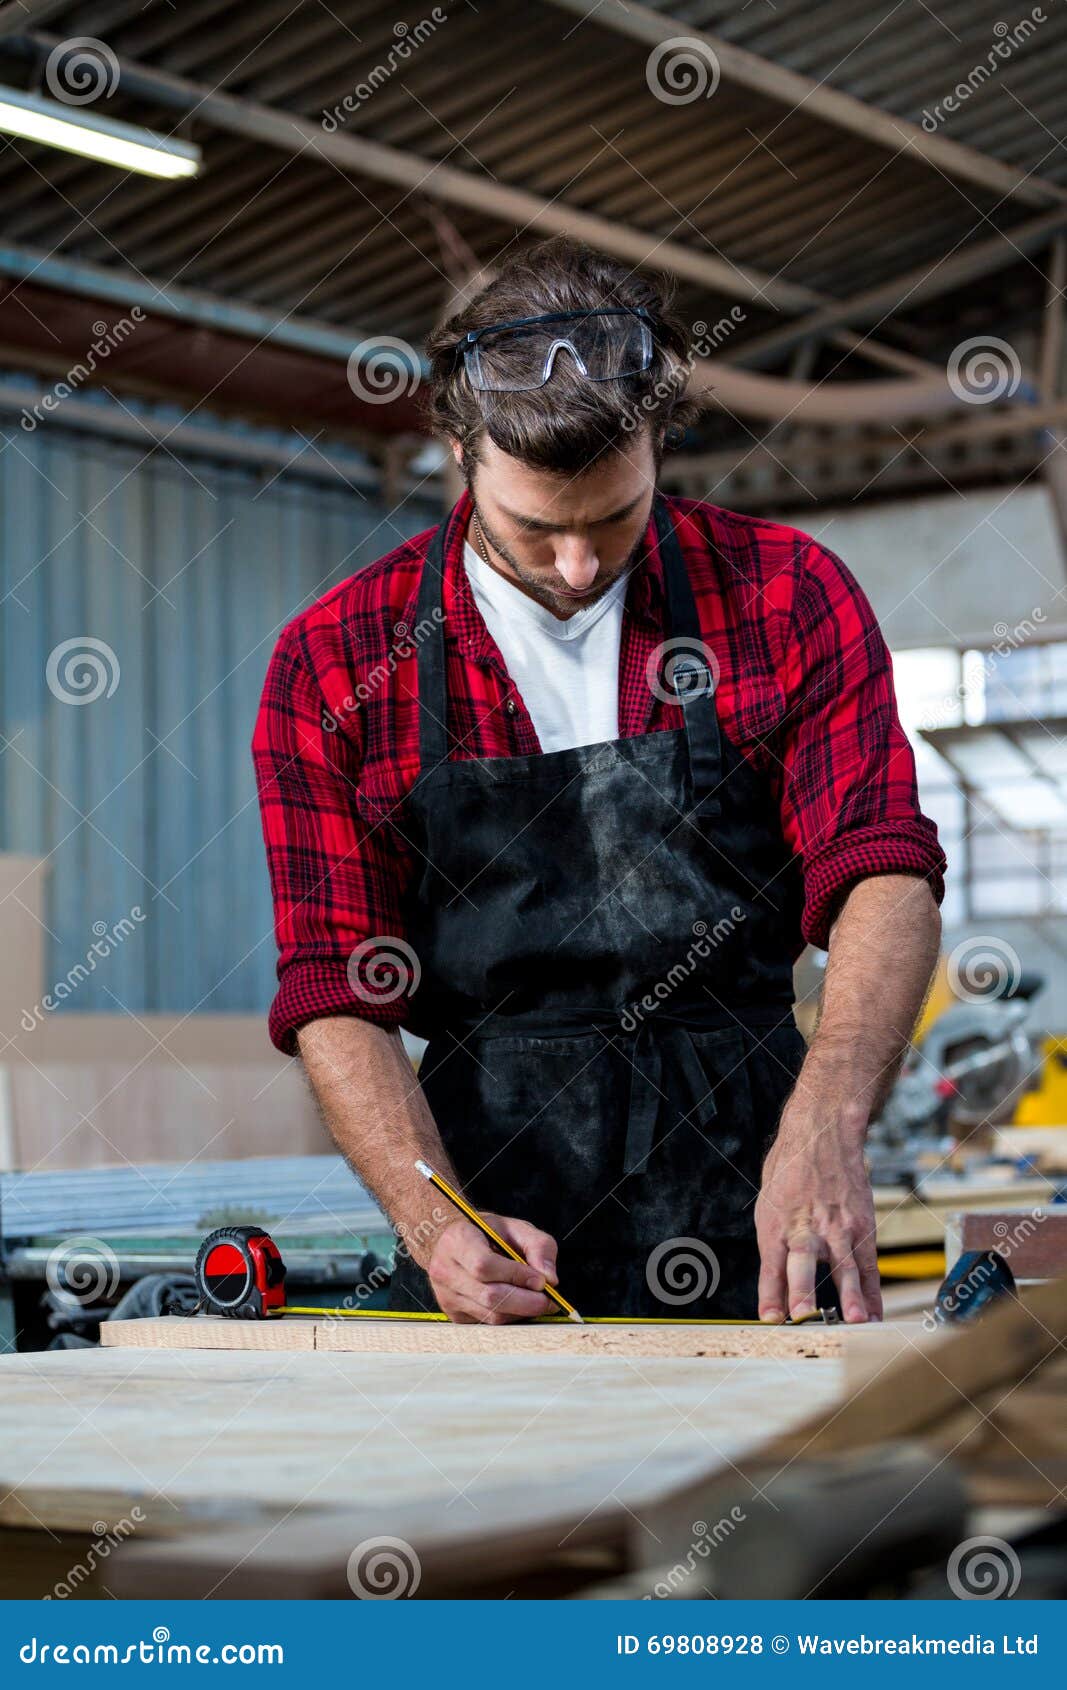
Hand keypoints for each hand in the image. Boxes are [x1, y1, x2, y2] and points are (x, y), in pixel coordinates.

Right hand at [426, 1214, 559, 1324]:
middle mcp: (445, 1270)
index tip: (541, 1281)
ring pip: (491, 1315)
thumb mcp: (514, 1227)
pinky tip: (517, 1304)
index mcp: (457, 1241)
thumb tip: (550, 1278)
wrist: (451, 1243)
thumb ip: (538, 1246)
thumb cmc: (485, 1233)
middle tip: (549, 1300)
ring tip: (535, 1300)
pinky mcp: (453, 1314)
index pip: (484, 1265)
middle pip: (489, 1296)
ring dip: (520, 1311)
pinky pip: (488, 1323)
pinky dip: (509, 1317)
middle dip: (526, 1301)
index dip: (516, 1276)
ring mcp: (446, 1296)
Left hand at [754, 1114, 881, 1323]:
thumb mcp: (768, 1206)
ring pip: (844, 1265)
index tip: (769, 1319)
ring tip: (854, 1320)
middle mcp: (806, 1226)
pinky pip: (868, 1265)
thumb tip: (776, 1291)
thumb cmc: (789, 1172)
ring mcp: (837, 1226)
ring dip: (849, 1295)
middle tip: (803, 1315)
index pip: (771, 1265)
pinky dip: (871, 1292)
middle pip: (803, 1262)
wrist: (821, 1133)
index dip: (770, 1293)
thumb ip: (774, 1248)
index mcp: (776, 1224)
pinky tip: (873, 1314)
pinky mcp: (862, 1225)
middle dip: (802, 1290)